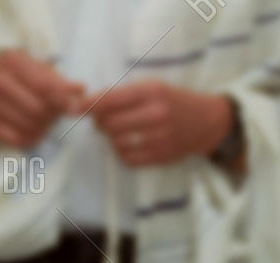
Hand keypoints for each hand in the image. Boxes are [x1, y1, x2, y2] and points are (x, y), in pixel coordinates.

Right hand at [0, 49, 84, 148]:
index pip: (44, 86)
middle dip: (53, 116)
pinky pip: (18, 140)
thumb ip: (58, 80)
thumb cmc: (15, 74)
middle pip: (38, 109)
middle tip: (56, 114)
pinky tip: (34, 131)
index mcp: (12, 62)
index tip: (73, 107)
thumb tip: (81, 90)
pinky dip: (31, 138)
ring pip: (30, 126)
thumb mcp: (35, 68)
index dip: (63, 100)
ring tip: (45, 122)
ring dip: (44, 128)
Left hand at [78, 81, 234, 166]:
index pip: (111, 99)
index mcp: (151, 91)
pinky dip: (121, 152)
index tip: (74, 107)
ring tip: (116, 131)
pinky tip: (126, 144)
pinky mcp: (160, 156)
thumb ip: (122, 95)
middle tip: (101, 120)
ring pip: (116, 141)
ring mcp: (159, 137)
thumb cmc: (173, 101)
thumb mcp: (152, 87)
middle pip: (110, 123)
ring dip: (110, 138)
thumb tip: (88, 104)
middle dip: (100, 122)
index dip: (89, 104)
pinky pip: (128, 158)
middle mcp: (156, 114)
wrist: (206, 122)